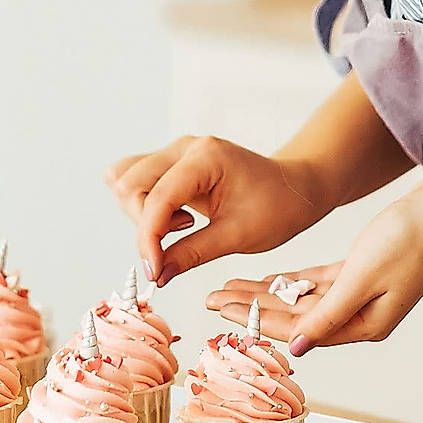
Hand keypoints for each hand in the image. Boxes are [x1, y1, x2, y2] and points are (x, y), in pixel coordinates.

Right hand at [103, 135, 332, 286]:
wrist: (294, 189)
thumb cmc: (276, 207)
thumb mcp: (238, 236)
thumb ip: (192, 253)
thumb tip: (156, 275)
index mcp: (206, 157)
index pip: (157, 198)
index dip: (149, 239)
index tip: (154, 272)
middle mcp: (185, 147)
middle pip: (130, 184)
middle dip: (144, 224)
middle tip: (176, 244)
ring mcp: (177, 152)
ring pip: (127, 181)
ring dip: (142, 213)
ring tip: (182, 227)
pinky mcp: (173, 163)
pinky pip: (138, 181)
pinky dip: (145, 206)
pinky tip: (176, 219)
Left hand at [204, 176, 422, 353]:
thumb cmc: (410, 241)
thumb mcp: (363, 277)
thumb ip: (330, 313)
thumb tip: (298, 345)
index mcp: (363, 324)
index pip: (296, 327)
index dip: (255, 320)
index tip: (220, 311)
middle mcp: (360, 316)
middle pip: (293, 316)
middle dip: (250, 309)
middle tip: (210, 301)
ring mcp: (362, 295)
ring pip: (302, 300)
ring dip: (266, 294)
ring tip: (228, 290)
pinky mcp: (363, 273)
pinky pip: (319, 284)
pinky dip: (293, 282)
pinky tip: (268, 280)